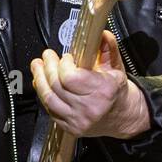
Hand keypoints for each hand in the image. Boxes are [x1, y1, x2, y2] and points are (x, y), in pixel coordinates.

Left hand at [30, 30, 150, 139]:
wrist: (124, 117)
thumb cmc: (117, 91)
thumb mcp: (116, 67)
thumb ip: (108, 48)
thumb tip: (101, 33)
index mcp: (103, 90)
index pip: (71, 77)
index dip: (63, 64)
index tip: (65, 57)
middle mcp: (90, 107)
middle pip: (57, 86)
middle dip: (47, 67)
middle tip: (46, 56)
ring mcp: (79, 120)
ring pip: (48, 98)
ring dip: (39, 80)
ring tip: (37, 67)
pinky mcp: (70, 128)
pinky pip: (49, 110)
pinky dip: (43, 94)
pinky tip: (41, 83)